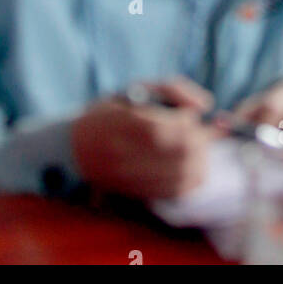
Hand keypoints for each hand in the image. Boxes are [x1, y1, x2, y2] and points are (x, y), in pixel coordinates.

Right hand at [71, 77, 213, 200]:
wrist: (76, 148)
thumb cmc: (111, 112)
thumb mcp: (137, 89)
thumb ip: (174, 89)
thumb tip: (206, 105)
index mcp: (123, 124)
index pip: (166, 129)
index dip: (187, 121)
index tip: (190, 114)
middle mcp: (125, 155)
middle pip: (181, 152)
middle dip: (200, 139)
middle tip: (200, 130)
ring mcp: (131, 178)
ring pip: (183, 174)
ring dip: (200, 158)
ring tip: (197, 146)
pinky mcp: (138, 193)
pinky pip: (177, 191)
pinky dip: (193, 176)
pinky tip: (191, 163)